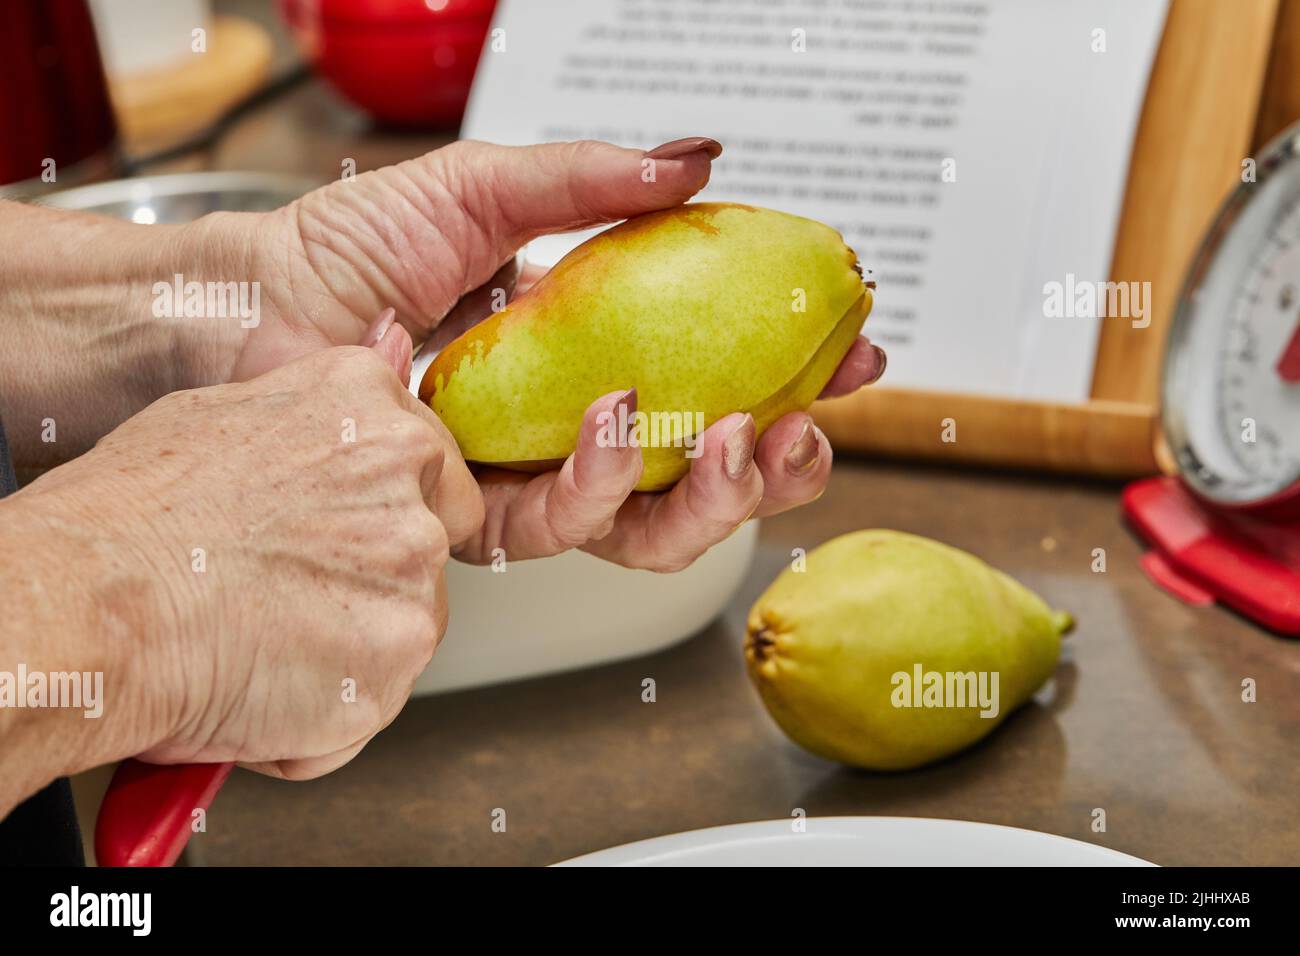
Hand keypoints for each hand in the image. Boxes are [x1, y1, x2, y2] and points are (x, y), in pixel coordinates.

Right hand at [12, 326, 481, 781]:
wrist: (93, 608)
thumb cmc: (130, 518)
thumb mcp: (222, 416)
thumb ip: (314, 420)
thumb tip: (348, 410)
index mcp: (368, 405)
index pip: (429, 463)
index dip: (383, 508)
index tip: (341, 534)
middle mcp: (410, 479)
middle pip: (432, 540)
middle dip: (379, 574)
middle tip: (296, 594)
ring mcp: (413, 571)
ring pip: (407, 620)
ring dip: (351, 643)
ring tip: (258, 640)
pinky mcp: (397, 657)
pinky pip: (376, 694)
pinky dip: (326, 708)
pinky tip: (260, 685)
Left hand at [209, 138, 886, 569]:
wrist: (250, 302)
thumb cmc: (352, 245)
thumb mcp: (490, 187)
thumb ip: (596, 181)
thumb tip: (705, 159)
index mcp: (593, 347)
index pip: (718, 373)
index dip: (794, 371)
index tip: (856, 345)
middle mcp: (570, 421)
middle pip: (703, 472)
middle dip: (780, 463)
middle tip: (816, 426)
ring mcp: (527, 473)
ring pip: (648, 524)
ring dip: (714, 496)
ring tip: (748, 440)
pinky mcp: (474, 514)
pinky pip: (559, 523)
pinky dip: (601, 479)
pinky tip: (620, 419)